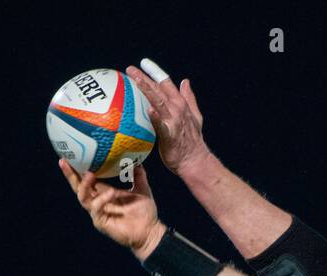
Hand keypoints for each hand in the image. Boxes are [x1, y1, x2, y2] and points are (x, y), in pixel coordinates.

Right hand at [58, 159, 163, 258]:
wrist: (150, 232)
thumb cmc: (145, 214)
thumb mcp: (142, 190)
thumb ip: (138, 176)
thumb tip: (138, 161)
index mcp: (105, 194)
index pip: (88, 180)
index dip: (79, 169)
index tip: (73, 154)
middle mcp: (98, 202)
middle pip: (78, 187)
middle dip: (70, 175)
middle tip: (64, 161)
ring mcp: (98, 213)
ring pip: (82, 197)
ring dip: (84, 185)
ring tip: (89, 173)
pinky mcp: (101, 222)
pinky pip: (96, 208)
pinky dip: (102, 199)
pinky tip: (111, 192)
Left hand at [127, 60, 210, 176]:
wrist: (196, 161)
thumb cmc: (192, 142)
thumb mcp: (195, 117)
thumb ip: (189, 98)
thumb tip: (185, 81)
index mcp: (181, 104)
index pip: (167, 83)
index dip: (155, 71)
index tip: (144, 63)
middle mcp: (177, 109)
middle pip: (159, 89)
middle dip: (145, 77)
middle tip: (130, 69)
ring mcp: (174, 121)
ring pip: (158, 101)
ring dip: (147, 89)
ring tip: (135, 80)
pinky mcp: (169, 134)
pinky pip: (160, 124)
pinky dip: (155, 116)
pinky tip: (148, 109)